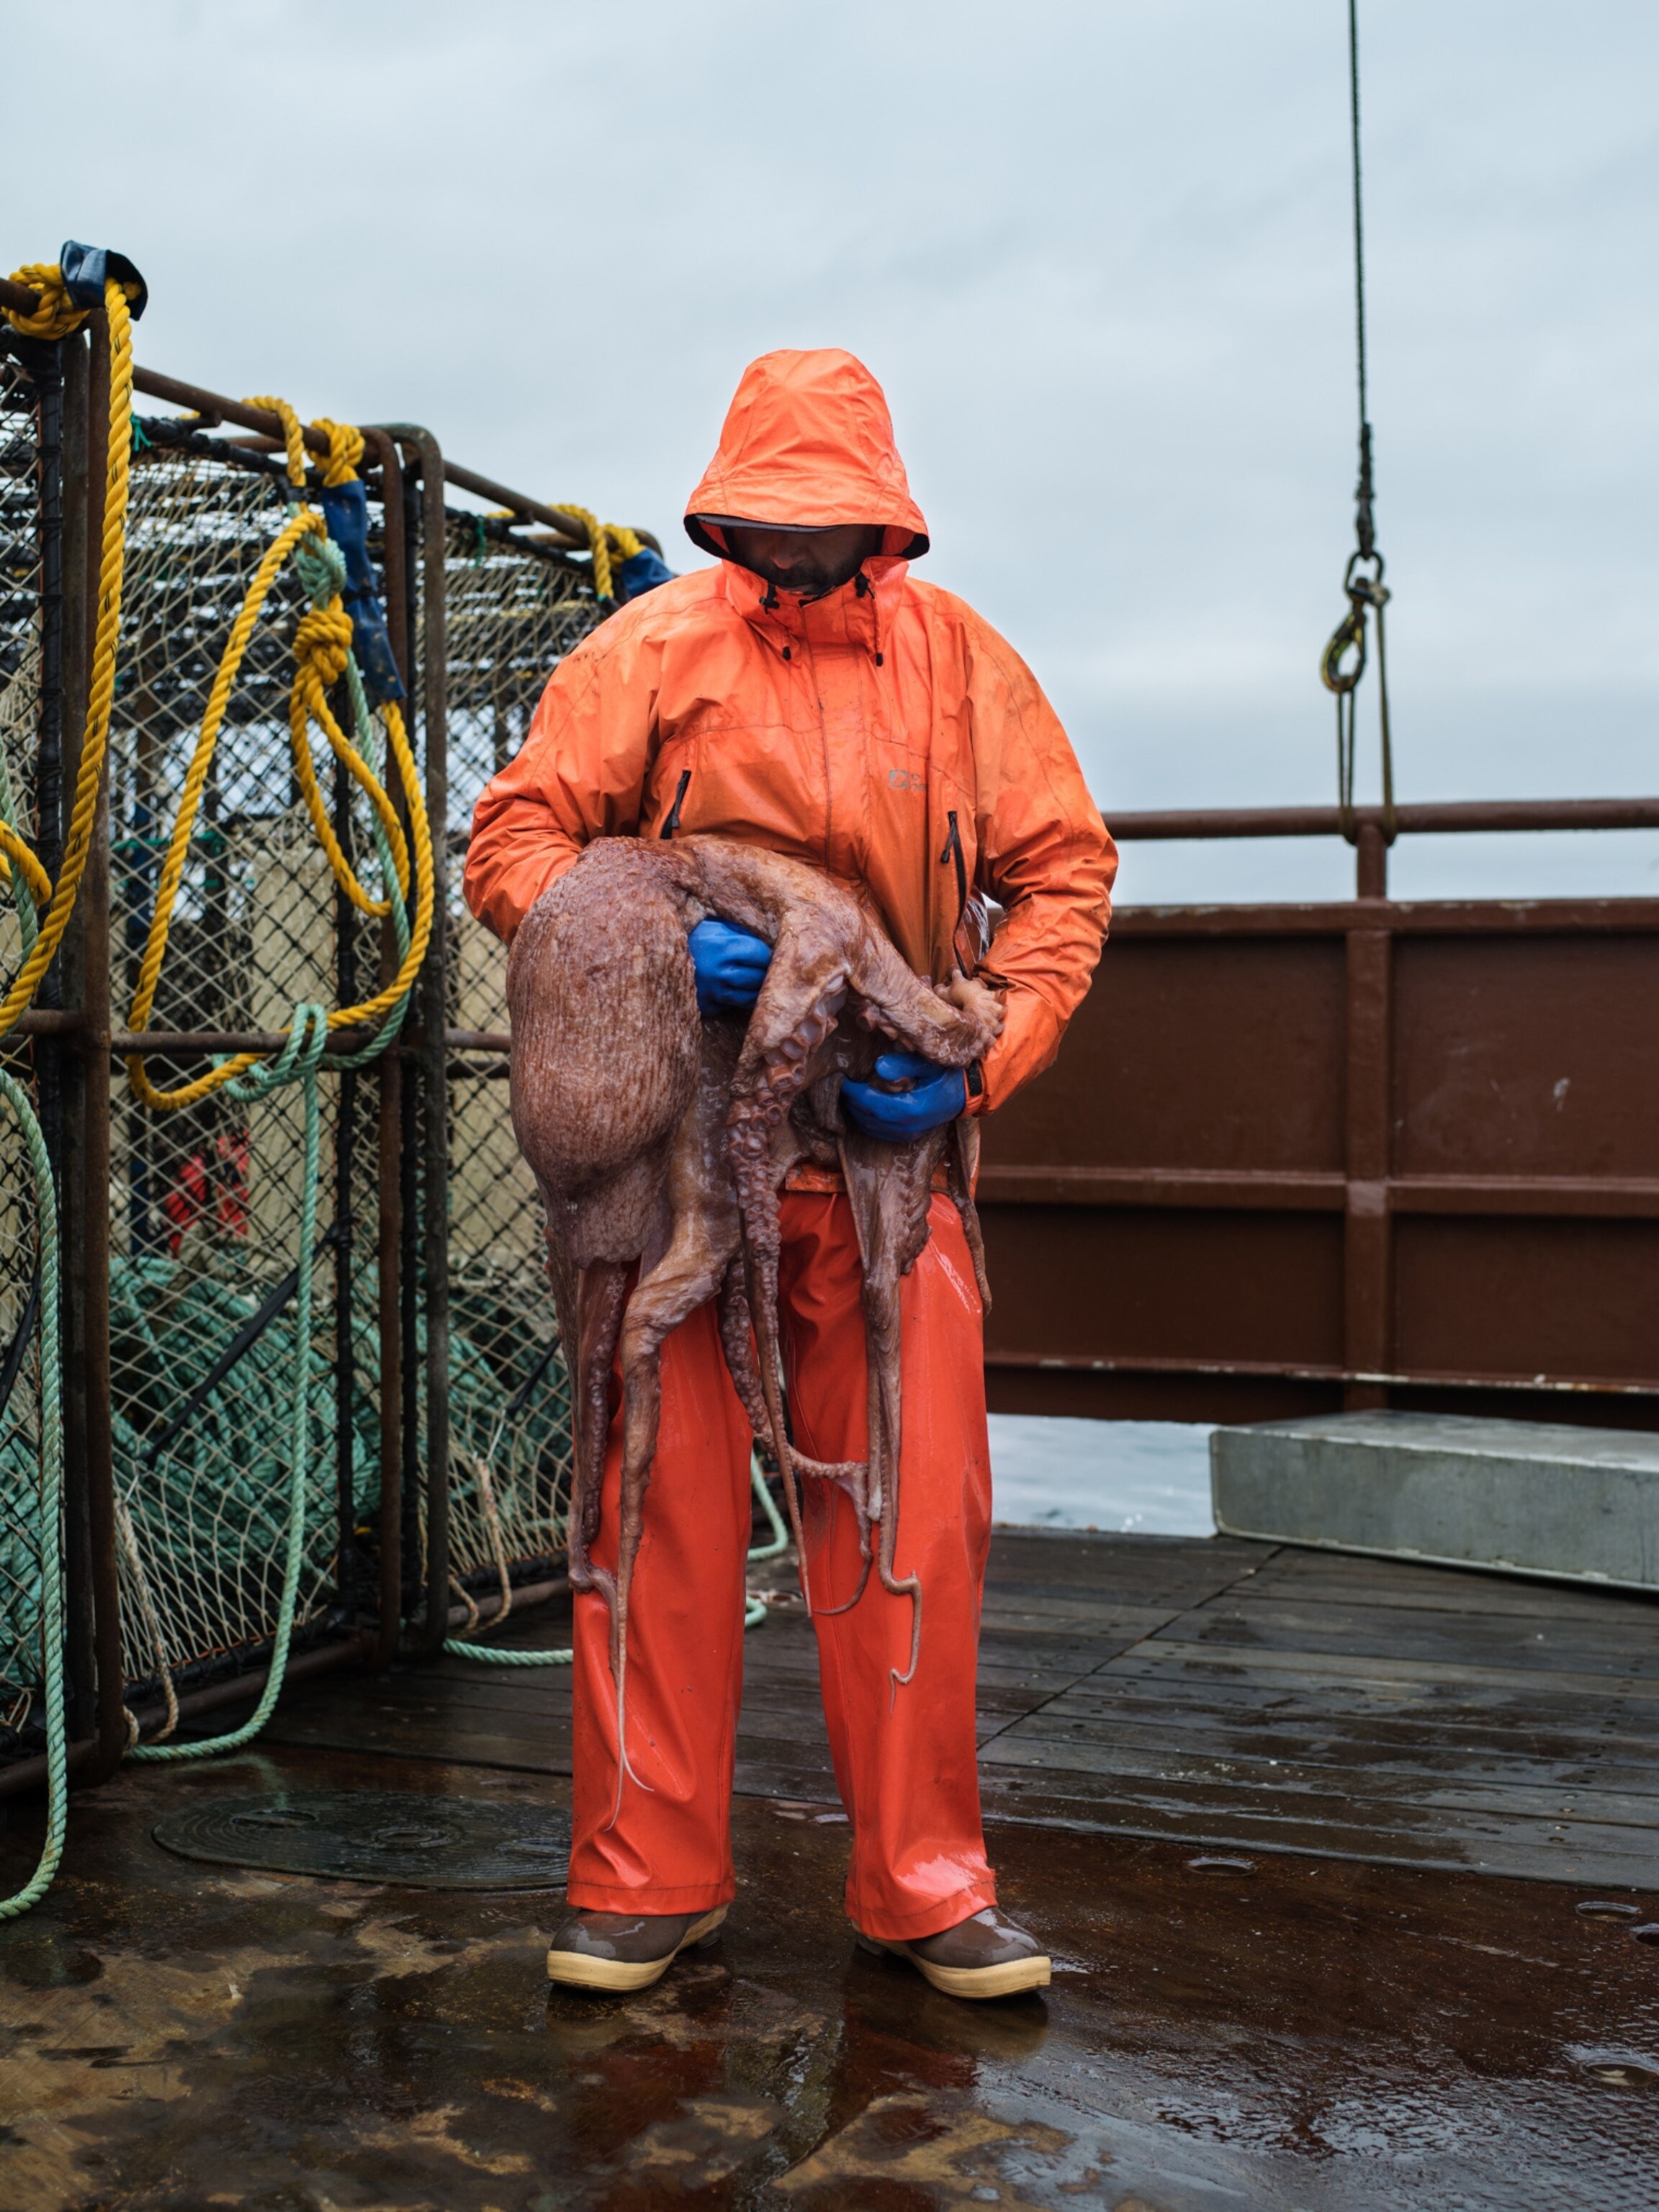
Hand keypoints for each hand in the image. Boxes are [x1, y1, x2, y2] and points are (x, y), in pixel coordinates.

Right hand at [689, 918, 771, 1013]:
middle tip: (765, 967)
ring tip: (755, 980)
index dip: (767, 953)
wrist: (659, 954)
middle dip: (765, 972)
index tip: (767, 952)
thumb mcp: (715, 925)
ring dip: (756, 989)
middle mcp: (719, 973)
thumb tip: (768, 941)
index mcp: (723, 948)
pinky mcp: (706, 1006)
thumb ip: (741, 931)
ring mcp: (712, 993)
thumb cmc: (692, 936)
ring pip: (749, 998)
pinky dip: (736, 999)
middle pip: (758, 978)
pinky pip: (731, 1006)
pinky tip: (735, 989)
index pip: (760, 954)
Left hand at [841, 1050, 967, 1140]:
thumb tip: (879, 1068)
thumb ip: (904, 1065)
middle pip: (869, 1117)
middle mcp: (908, 1126)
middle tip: (843, 1086)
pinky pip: (880, 1132)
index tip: (844, 1081)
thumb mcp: (929, 1064)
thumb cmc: (947, 1075)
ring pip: (871, 1127)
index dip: (855, 1094)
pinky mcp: (908, 1136)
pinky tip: (862, 1109)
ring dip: (857, 1113)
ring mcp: (908, 1134)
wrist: (965, 1094)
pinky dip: (867, 1121)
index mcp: (912, 1109)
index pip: (873, 1104)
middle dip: (852, 1102)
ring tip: (849, 1096)